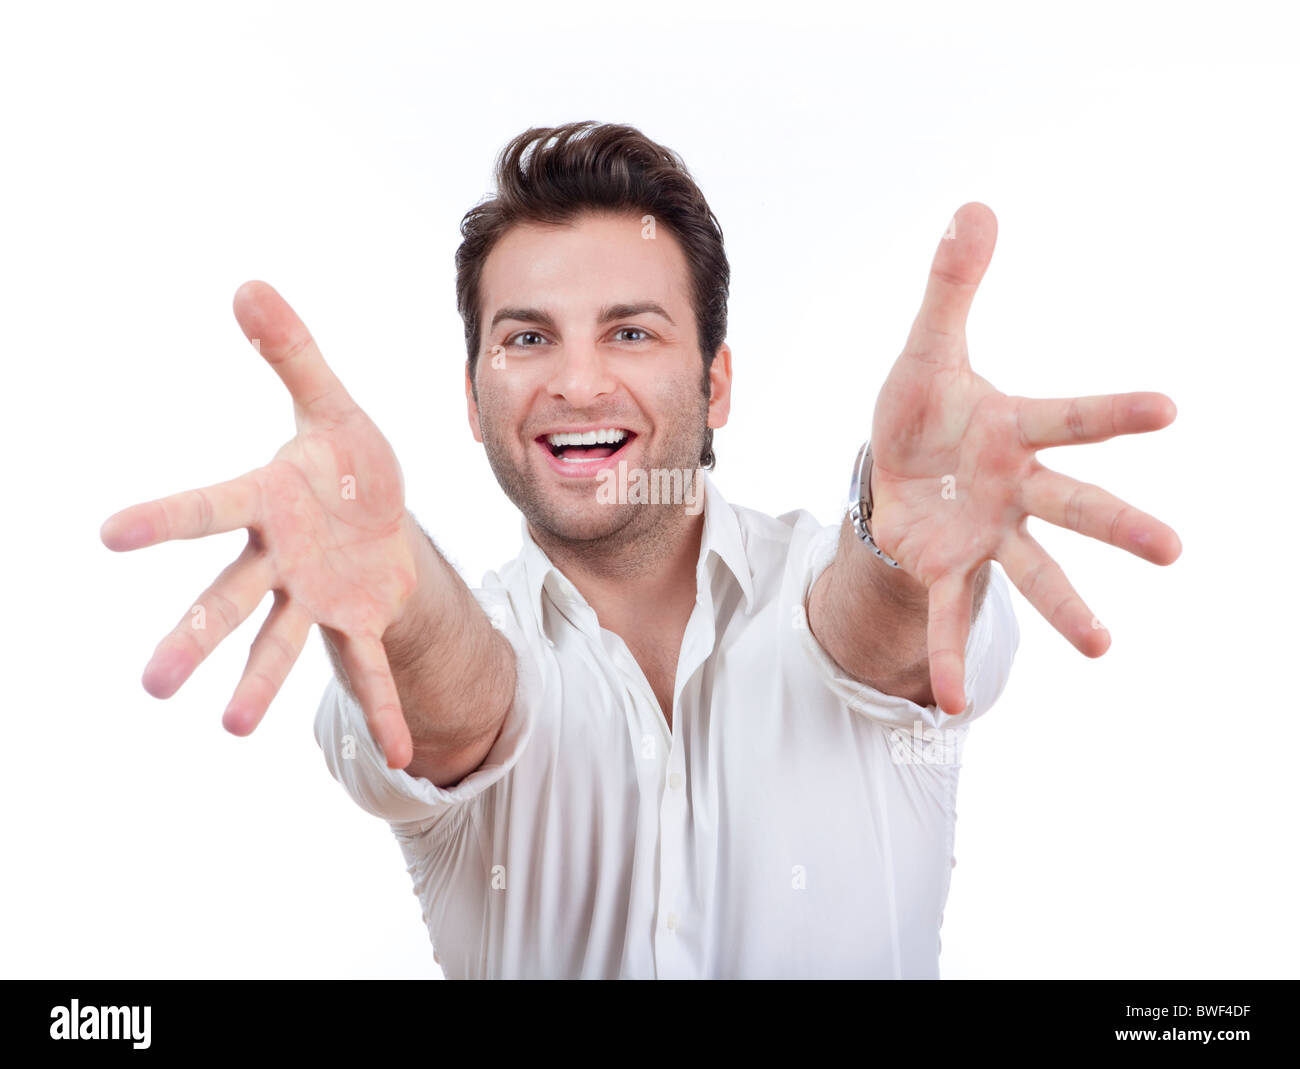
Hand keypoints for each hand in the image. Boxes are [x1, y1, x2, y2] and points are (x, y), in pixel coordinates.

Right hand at [100, 281, 419, 767]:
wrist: (379, 507)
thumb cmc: (342, 459)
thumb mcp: (331, 403)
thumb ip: (293, 353)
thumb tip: (249, 284)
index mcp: (268, 502)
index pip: (209, 509)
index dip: (163, 519)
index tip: (107, 534)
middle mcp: (282, 559)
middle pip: (232, 598)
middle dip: (196, 637)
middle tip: (152, 684)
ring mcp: (318, 595)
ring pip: (284, 642)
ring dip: (260, 683)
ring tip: (229, 729)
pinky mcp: (359, 618)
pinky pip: (369, 667)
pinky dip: (383, 709)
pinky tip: (403, 756)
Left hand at [867, 203, 1181, 716]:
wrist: (894, 462)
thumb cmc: (924, 407)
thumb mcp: (926, 349)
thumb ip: (952, 288)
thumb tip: (975, 205)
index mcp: (1015, 429)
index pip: (1071, 417)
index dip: (1116, 411)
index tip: (1168, 409)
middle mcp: (1015, 488)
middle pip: (1073, 505)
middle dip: (1118, 524)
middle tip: (1172, 549)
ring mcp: (985, 534)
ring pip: (1031, 571)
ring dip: (1065, 607)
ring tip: (1103, 647)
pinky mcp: (947, 568)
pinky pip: (951, 616)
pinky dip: (953, 657)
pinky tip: (955, 704)